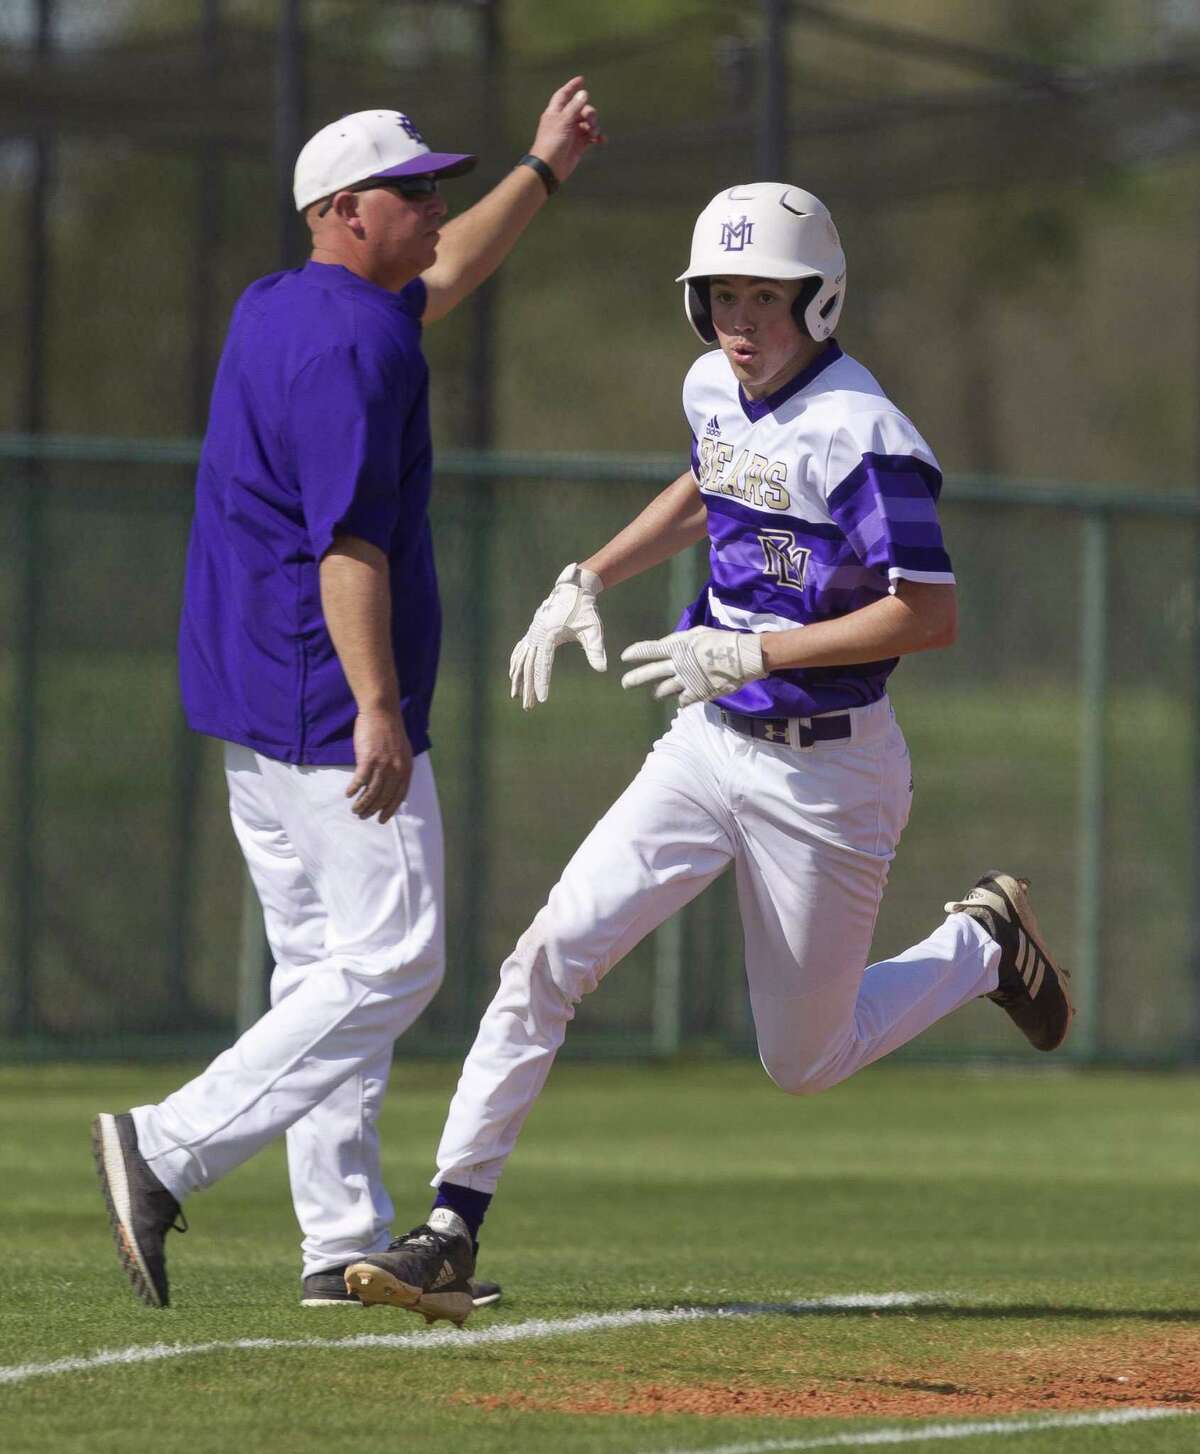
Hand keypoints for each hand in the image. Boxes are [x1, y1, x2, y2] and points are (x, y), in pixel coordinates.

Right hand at [346, 707, 412, 822]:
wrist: (381, 712)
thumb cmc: (389, 730)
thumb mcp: (402, 752)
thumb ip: (399, 768)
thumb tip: (391, 784)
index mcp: (406, 769)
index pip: (399, 796)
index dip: (390, 809)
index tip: (382, 819)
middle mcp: (396, 770)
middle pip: (384, 797)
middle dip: (373, 810)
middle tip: (364, 816)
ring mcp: (383, 765)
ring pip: (371, 793)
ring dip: (362, 804)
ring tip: (355, 810)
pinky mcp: (368, 759)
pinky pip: (360, 781)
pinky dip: (354, 789)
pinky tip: (348, 794)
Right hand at [510, 563, 605, 709]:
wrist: (574, 589)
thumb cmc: (585, 610)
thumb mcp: (593, 629)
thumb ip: (596, 650)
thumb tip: (603, 669)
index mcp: (549, 635)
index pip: (543, 665)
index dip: (541, 683)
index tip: (542, 700)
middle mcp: (536, 634)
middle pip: (530, 666)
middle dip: (528, 687)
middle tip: (529, 707)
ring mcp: (532, 632)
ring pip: (522, 659)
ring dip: (518, 678)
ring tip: (516, 696)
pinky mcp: (533, 631)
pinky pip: (520, 650)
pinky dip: (516, 663)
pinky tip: (513, 675)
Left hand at [528, 76, 603, 186]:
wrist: (550, 166)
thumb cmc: (552, 141)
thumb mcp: (563, 121)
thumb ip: (575, 106)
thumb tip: (584, 93)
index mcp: (556, 112)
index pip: (564, 95)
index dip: (572, 87)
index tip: (582, 80)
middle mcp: (564, 121)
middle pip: (581, 109)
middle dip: (589, 113)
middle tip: (591, 121)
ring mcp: (572, 133)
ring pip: (587, 123)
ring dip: (594, 126)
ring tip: (594, 133)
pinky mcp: (578, 145)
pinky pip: (590, 137)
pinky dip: (596, 137)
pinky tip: (601, 140)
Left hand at [620, 627, 767, 707]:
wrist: (744, 657)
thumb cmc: (722, 641)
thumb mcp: (698, 633)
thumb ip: (679, 640)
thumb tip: (665, 646)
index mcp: (678, 647)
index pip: (649, 650)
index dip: (635, 653)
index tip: (624, 657)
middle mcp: (678, 665)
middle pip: (650, 673)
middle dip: (634, 678)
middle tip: (625, 683)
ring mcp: (686, 681)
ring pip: (663, 690)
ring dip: (658, 692)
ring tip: (656, 694)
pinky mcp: (697, 694)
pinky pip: (682, 700)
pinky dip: (680, 700)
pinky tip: (680, 700)